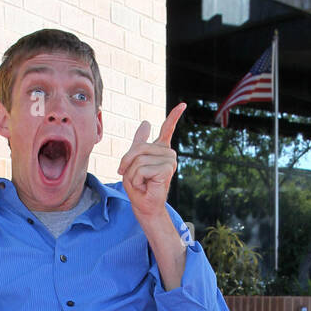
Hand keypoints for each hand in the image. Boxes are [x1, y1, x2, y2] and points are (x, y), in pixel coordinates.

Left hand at [117, 102, 185, 221]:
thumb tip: (146, 122)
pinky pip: (142, 168)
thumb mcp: (133, 161)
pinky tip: (146, 185)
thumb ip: (139, 143)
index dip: (174, 116)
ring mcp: (169, 160)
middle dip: (128, 163)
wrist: (144, 205)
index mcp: (160, 149)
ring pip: (139, 160)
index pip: (167, 128)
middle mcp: (167, 152)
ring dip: (132, 174)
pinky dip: (137, 179)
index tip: (183, 105)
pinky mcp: (167, 169)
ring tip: (140, 182)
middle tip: (129, 175)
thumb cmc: (139, 186)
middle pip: (139, 148)